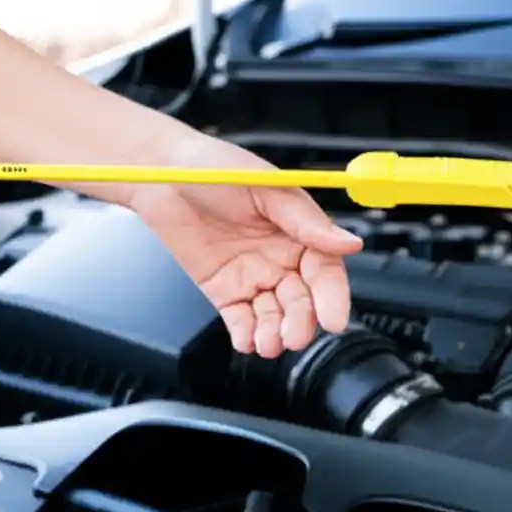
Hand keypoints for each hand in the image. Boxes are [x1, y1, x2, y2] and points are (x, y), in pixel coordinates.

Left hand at [127, 136, 363, 357]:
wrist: (162, 173)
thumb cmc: (215, 167)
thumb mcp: (265, 187)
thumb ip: (305, 220)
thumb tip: (348, 243)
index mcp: (298, 231)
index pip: (325, 270)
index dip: (332, 297)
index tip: (333, 319)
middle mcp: (279, 257)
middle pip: (302, 300)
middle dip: (301, 322)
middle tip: (295, 336)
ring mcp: (251, 275)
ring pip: (273, 315)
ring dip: (275, 334)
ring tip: (269, 343)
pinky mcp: (223, 289)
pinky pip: (240, 319)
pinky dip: (246, 334)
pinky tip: (247, 341)